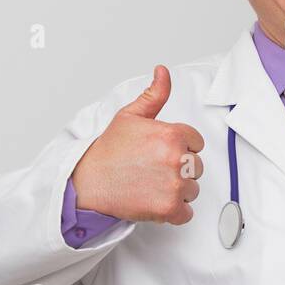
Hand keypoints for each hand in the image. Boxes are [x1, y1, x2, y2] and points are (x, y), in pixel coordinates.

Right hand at [70, 65, 204, 224]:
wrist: (88, 182)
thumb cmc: (109, 150)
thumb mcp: (130, 116)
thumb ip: (154, 95)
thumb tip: (163, 71)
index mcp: (172, 134)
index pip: (196, 142)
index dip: (179, 147)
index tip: (159, 152)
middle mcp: (176, 159)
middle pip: (196, 166)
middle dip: (178, 169)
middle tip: (152, 169)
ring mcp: (174, 185)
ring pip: (192, 189)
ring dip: (176, 190)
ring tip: (151, 184)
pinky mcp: (169, 208)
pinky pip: (186, 213)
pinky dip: (174, 212)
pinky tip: (154, 201)